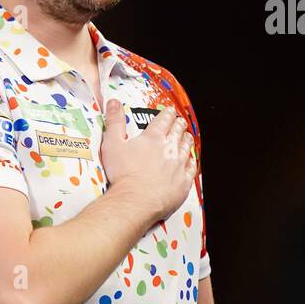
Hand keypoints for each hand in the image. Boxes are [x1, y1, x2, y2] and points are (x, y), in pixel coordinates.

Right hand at [99, 100, 196, 222]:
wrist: (135, 200)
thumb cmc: (123, 174)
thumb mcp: (112, 143)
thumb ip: (114, 121)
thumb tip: (113, 103)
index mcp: (153, 138)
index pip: (164, 120)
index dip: (167, 114)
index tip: (170, 112)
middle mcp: (170, 149)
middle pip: (178, 132)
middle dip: (179, 125)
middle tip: (180, 122)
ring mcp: (178, 165)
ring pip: (187, 148)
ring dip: (187, 140)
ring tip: (187, 137)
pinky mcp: (183, 182)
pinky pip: (191, 169)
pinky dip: (192, 162)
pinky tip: (191, 161)